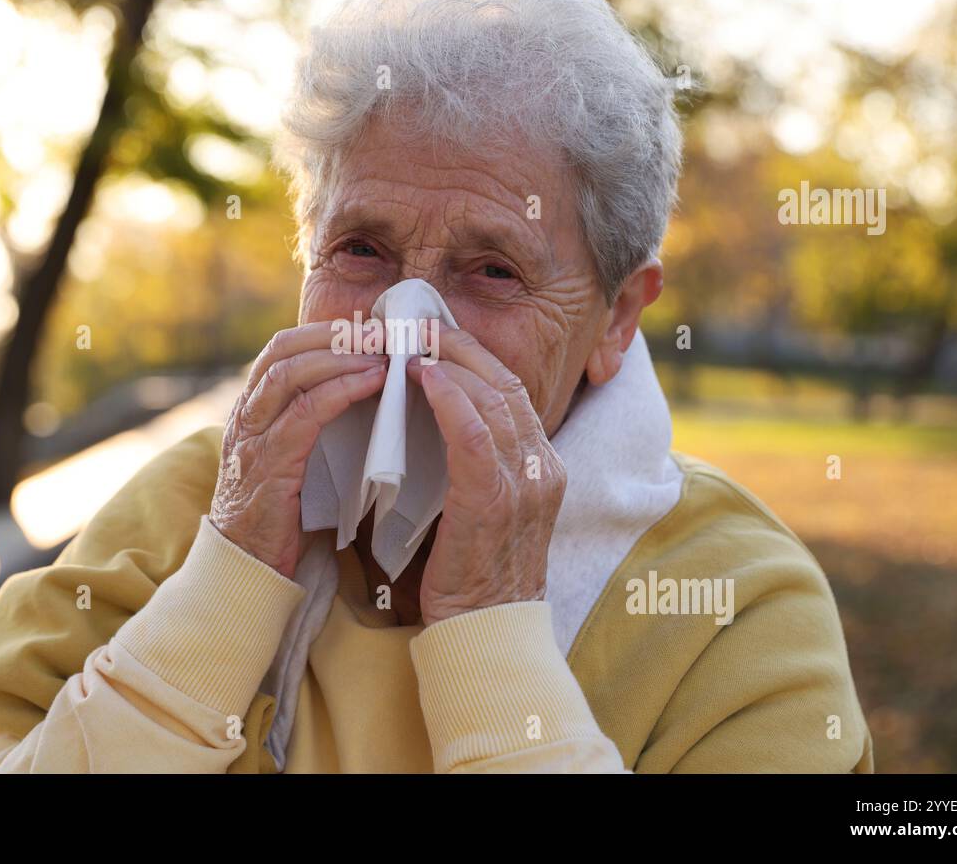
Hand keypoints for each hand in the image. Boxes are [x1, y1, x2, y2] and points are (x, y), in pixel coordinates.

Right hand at [210, 321, 387, 578]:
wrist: (245, 567)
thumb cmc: (277, 515)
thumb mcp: (289, 458)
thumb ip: (308, 424)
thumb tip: (355, 392)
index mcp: (251, 411)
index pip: (281, 348)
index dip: (323, 330)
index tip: (365, 325)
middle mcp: (246, 417)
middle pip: (283, 350)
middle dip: (334, 334)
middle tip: (380, 330)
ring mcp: (252, 439)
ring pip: (289, 373)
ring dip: (340, 355)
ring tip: (380, 351)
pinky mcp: (268, 466)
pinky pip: (304, 414)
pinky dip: (339, 390)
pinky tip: (371, 383)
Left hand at [405, 324, 565, 624]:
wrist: (484, 634)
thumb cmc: (471, 576)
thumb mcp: (483, 510)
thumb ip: (472, 466)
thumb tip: (431, 421)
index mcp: (543, 468)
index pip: (513, 393)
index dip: (475, 358)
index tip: (438, 336)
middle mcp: (542, 468)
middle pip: (506, 384)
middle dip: (462, 346)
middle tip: (421, 323)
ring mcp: (524, 484)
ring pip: (493, 399)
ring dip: (450, 362)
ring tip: (412, 339)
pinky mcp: (494, 500)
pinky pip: (474, 434)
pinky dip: (448, 398)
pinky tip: (421, 377)